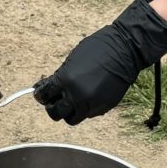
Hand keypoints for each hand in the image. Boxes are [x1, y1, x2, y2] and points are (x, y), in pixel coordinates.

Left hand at [34, 0, 166, 124]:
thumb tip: (51, 87)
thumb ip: (61, 76)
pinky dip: (85, 108)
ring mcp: (91, 104)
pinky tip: (88, 96)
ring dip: (69, 111)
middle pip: (56, 113)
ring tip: (71, 101)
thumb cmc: (98, 48)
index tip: (42, 93)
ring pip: (73, 118)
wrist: (125, 50)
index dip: (41, 95)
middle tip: (54, 101)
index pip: (44, 96)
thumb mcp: (72, 59)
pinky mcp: (103, 108)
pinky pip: (88, 114)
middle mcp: (77, 96)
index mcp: (66, 81)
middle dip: (53, 107)